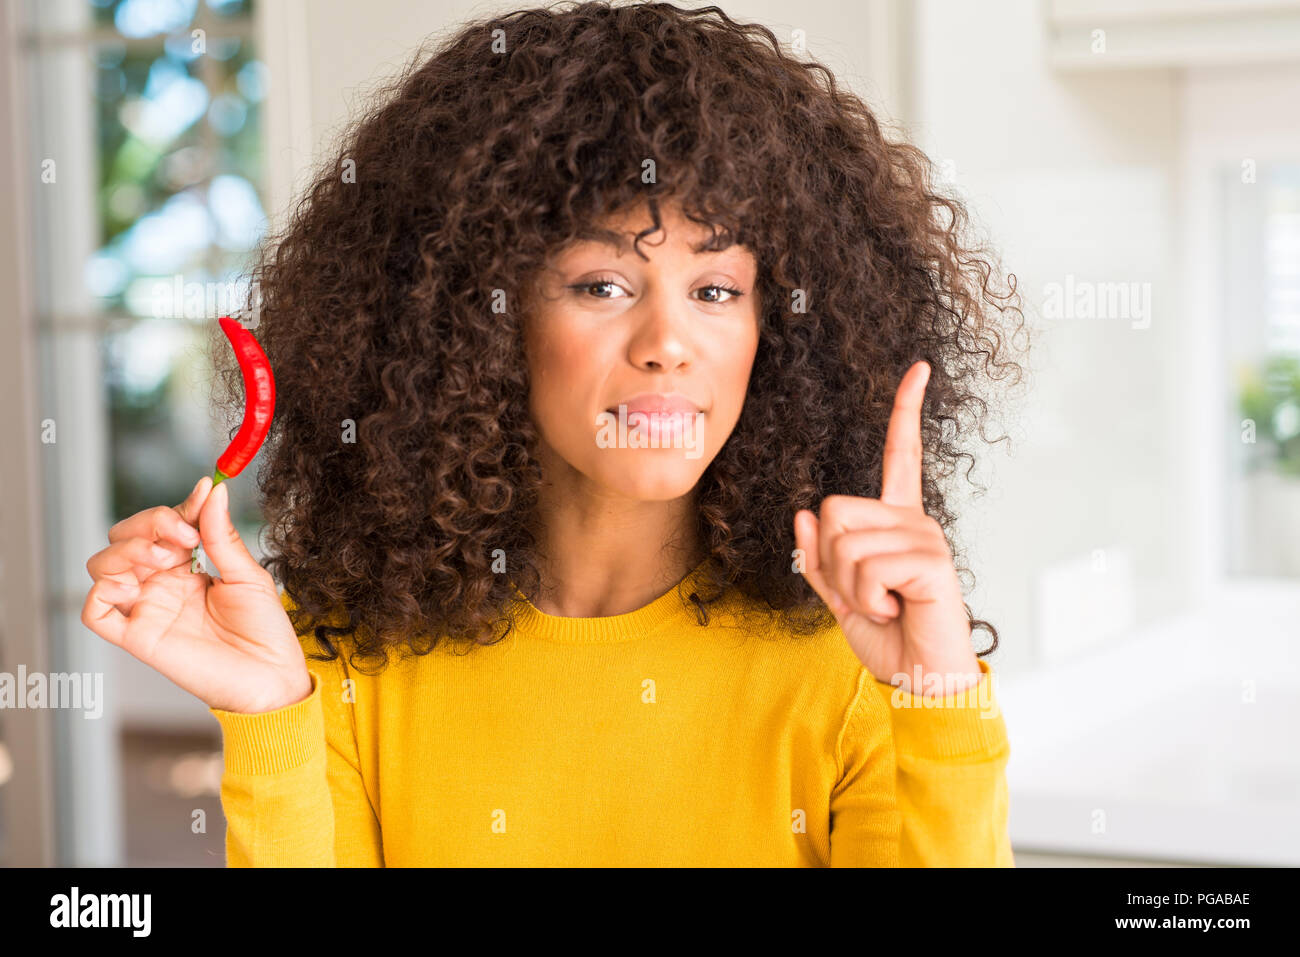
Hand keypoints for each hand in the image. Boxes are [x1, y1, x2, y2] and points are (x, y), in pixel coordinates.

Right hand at [81, 475, 311, 713]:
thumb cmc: (264, 629)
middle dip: (146, 524)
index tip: (202, 493)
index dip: (176, 507)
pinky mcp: (138, 637)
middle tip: (184, 535)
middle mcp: (161, 583)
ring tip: (161, 559)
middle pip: (123, 537)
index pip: (162, 524)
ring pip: (101, 566)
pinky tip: (136, 586)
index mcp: (187, 566)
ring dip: (124, 551)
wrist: (270, 676)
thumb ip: (221, 535)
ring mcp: (147, 608)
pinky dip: (102, 591)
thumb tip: (212, 490)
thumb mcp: (247, 574)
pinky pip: (95, 611)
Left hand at [794, 361, 982, 696]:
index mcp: (896, 521)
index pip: (901, 455)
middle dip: (831, 560)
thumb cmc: (889, 637)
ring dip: (850, 587)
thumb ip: (819, 559)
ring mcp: (925, 537)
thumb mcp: (840, 596)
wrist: (919, 679)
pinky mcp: (931, 560)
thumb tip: (802, 515)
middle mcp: (914, 520)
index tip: (918, 368)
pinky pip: (866, 567)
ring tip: (885, 604)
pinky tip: (896, 610)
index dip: (905, 411)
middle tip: (867, 593)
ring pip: (843, 542)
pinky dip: (867, 599)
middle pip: (833, 510)